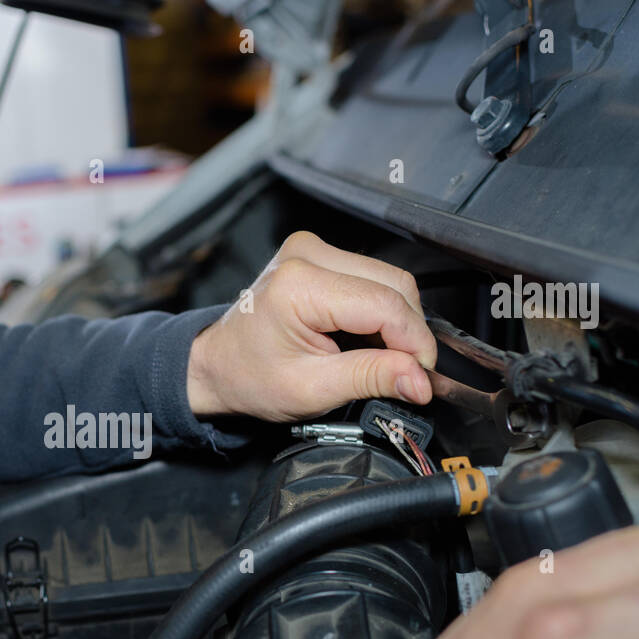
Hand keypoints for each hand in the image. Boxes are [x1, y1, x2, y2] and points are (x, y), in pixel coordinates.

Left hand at [186, 231, 436, 419]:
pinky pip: (372, 277)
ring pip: (388, 279)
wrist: (216, 365)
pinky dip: (379, 311)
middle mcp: (306, 255)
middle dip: (408, 332)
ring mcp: (312, 249)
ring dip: (396, 321)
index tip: (422, 376)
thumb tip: (419, 379)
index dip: (414, 342)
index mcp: (299, 285)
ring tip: (378, 357)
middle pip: (394, 285)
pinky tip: (363, 338)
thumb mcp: (312, 390)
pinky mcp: (318, 255)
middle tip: (406, 372)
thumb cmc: (248, 377)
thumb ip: (370, 378)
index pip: (385, 304)